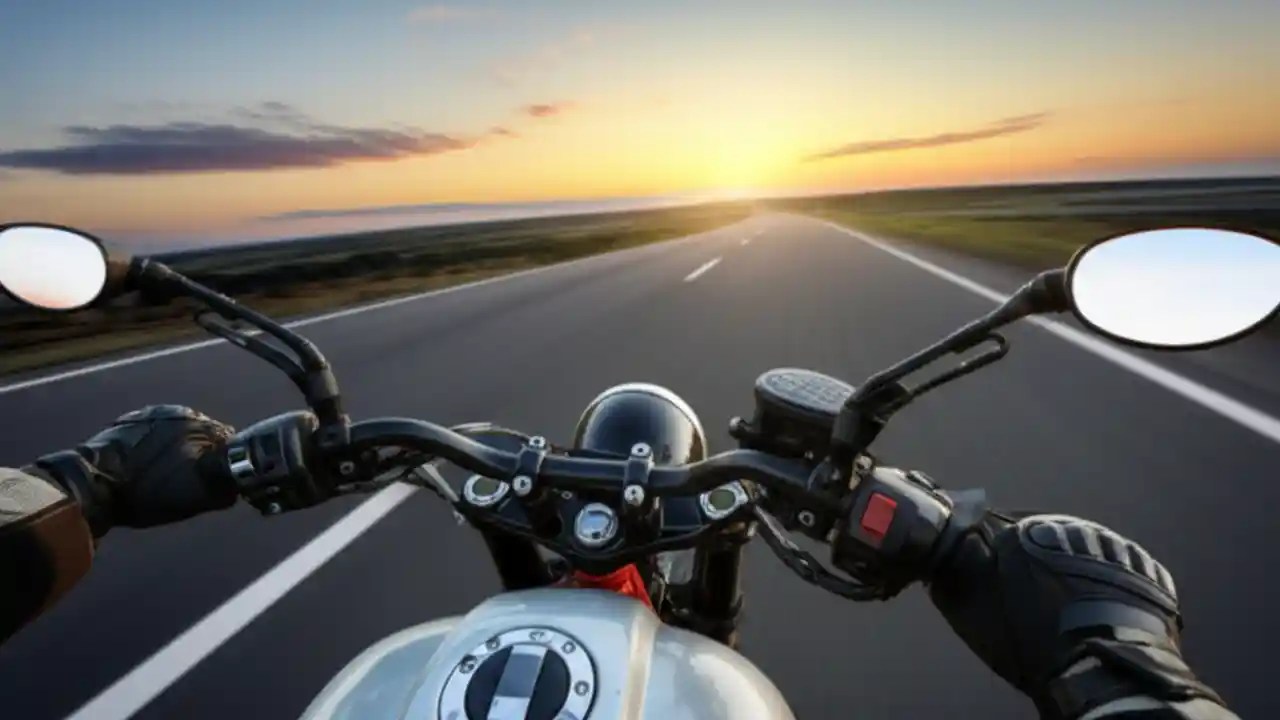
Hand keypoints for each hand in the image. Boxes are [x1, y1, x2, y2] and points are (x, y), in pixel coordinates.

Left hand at [36, 406, 235, 535]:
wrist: (91, 484)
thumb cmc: (146, 493)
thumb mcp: (193, 500)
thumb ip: (223, 490)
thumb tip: (237, 487)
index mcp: (200, 426)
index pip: (228, 440)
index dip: (226, 462)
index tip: (219, 478)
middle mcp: (179, 412)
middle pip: (203, 433)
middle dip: (202, 452)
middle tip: (192, 478)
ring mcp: (151, 414)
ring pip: (178, 431)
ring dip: (179, 447)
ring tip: (166, 473)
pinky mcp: (129, 420)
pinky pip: (153, 431)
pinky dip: (155, 445)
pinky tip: (146, 465)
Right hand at [926, 511, 1224, 716]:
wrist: (1100, 671)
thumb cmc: (1029, 641)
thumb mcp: (971, 613)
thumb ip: (951, 577)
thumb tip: (940, 560)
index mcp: (1022, 529)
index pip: (988, 520)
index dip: (981, 546)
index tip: (979, 565)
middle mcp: (1066, 526)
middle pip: (1037, 532)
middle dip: (1028, 551)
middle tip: (1022, 587)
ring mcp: (1109, 543)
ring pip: (1078, 544)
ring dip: (1068, 563)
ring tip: (1063, 601)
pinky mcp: (1142, 566)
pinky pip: (1114, 564)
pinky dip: (1103, 579)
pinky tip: (1094, 605)